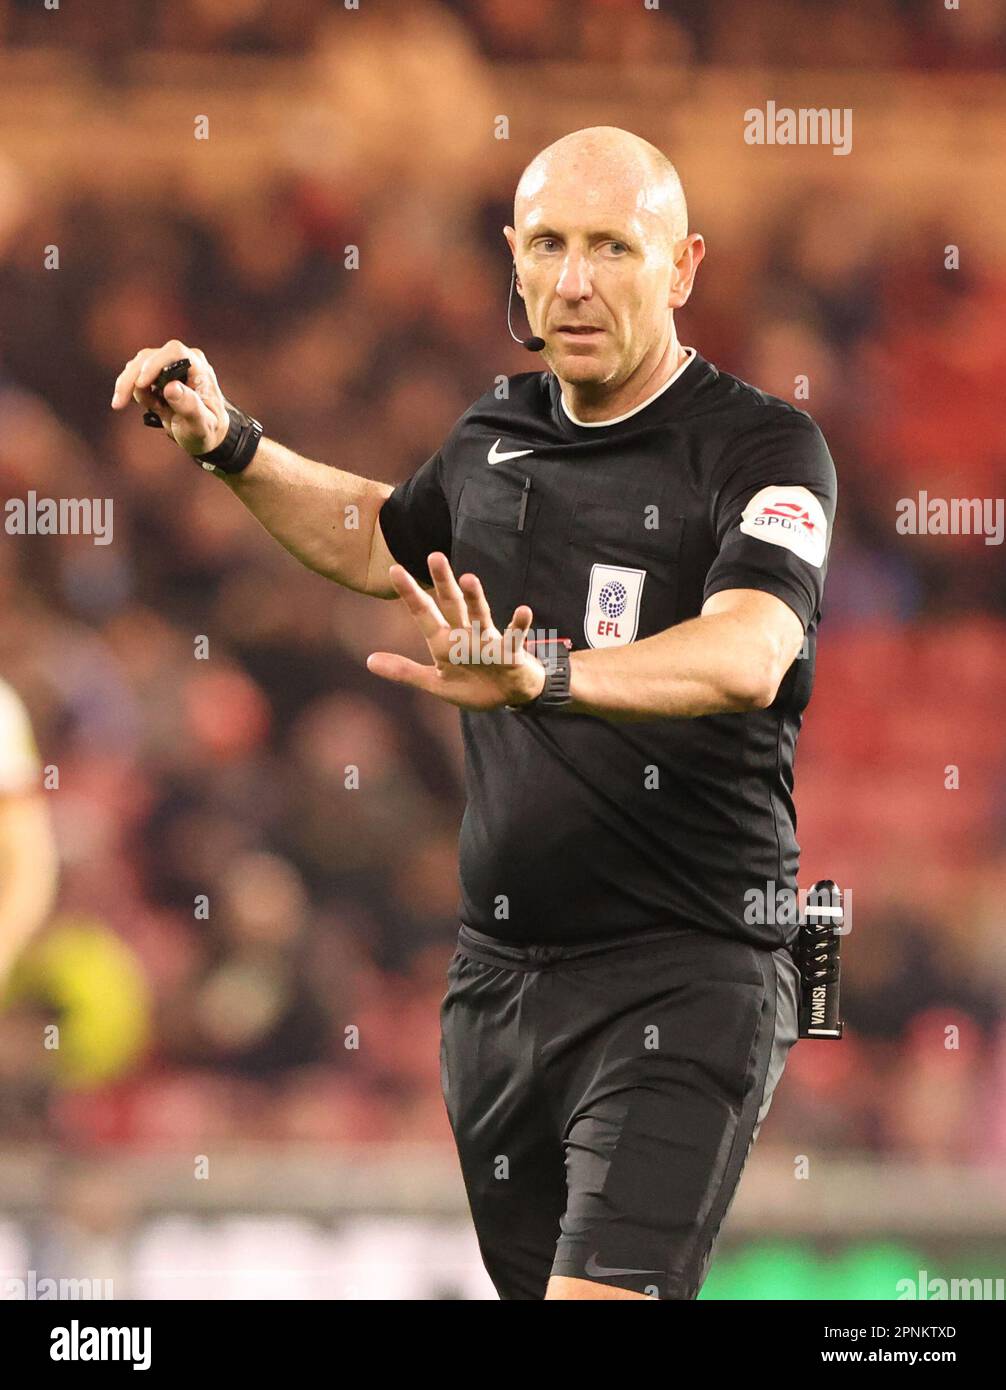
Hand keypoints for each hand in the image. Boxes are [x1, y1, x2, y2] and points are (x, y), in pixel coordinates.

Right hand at [110, 339, 228, 455]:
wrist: (202, 434)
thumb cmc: (207, 430)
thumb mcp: (202, 425)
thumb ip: (190, 406)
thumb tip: (170, 388)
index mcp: (198, 366)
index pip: (174, 352)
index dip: (154, 364)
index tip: (140, 383)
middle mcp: (181, 360)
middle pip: (148, 358)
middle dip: (131, 380)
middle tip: (120, 403)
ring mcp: (166, 366)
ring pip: (136, 366)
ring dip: (131, 388)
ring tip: (151, 409)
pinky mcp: (154, 374)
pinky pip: (133, 376)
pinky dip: (129, 390)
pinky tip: (135, 404)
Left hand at [366, 553, 545, 710]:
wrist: (508, 695)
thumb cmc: (472, 685)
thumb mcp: (436, 683)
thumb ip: (405, 671)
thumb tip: (369, 661)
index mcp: (444, 642)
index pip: (423, 614)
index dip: (410, 594)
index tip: (394, 570)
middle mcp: (464, 635)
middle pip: (452, 605)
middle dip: (443, 583)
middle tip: (434, 556)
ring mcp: (488, 641)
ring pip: (480, 616)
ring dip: (475, 599)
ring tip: (469, 579)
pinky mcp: (511, 652)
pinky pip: (515, 637)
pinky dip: (519, 625)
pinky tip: (523, 610)